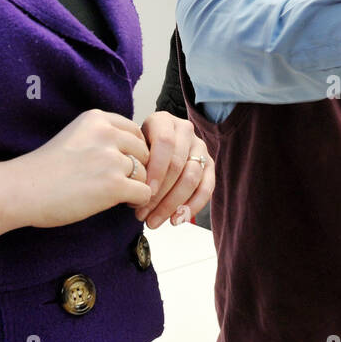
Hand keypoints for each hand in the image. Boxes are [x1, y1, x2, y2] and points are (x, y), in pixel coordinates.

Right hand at [17, 109, 151, 227]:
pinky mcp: (113, 185)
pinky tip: (123, 204)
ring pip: (145, 172)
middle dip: (137, 168)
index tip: (119, 166)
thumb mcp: (76, 136)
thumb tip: (136, 151)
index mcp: (96, 119)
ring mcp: (111, 159)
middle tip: (121, 184)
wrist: (22, 190)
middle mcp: (106, 133)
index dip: (132, 152)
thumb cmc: (44, 170)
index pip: (135, 131)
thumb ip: (102, 137)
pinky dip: (138, 201)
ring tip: (119, 195)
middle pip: (144, 151)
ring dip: (136, 185)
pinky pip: (144, 192)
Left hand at [134, 111, 213, 229]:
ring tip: (153, 221)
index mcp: (163, 121)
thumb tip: (134, 193)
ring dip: (172, 204)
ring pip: (192, 178)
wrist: (151, 145)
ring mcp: (199, 146)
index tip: (142, 192)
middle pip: (178, 164)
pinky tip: (176, 220)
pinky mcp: (209, 164)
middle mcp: (185, 130)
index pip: (165, 143)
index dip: (155, 169)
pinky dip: (192, 207)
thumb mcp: (131, 148)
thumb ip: (134, 163)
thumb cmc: (136, 149)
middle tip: (142, 214)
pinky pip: (207, 188)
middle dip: (159, 193)